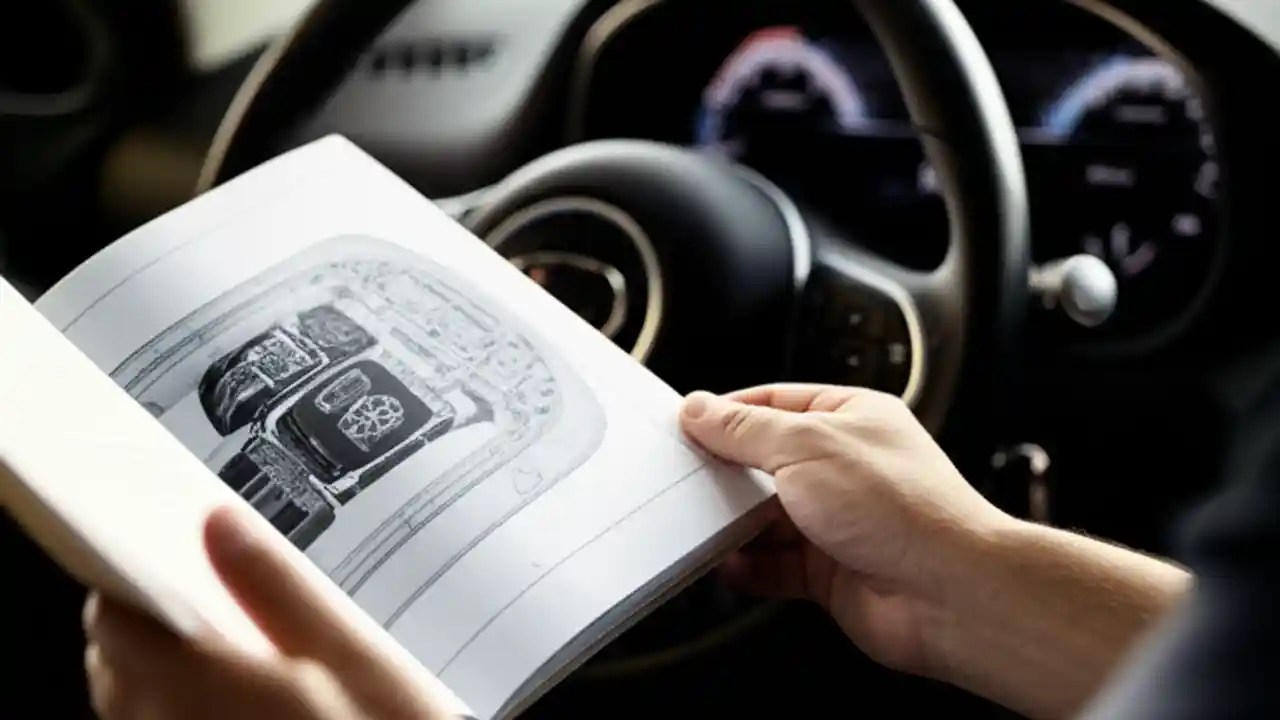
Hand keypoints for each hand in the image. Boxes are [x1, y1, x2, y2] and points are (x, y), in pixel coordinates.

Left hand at [83, 506, 462, 719]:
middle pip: (117, 671)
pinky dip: (183, 708)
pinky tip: (242, 694)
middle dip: (146, 625)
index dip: (126, 581)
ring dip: (160, 671)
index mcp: (202, 687)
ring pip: (139, 709)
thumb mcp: (356, 653)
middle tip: (199, 590)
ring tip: (224, 642)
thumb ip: (278, 586)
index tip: (161, 553)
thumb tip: (219, 522)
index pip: (114, 625)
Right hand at [680, 384, 1012, 677]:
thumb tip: (702, 409)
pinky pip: (775, 565)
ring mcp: (839, 521)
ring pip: (767, 517)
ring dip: (735, 523)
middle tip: (690, 477)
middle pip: (766, 461)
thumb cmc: (904, 509)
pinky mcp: (832, 571)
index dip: (728, 412)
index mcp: (851, 418)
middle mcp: (846, 467)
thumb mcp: (806, 445)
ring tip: (704, 523)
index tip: (688, 424)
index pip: (774, 403)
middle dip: (728, 472)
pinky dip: (750, 566)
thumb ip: (745, 429)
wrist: (949, 594)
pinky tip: (732, 564)